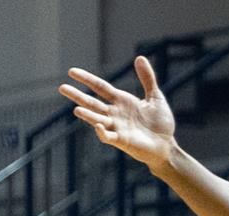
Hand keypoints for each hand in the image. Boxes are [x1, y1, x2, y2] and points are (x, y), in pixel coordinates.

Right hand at [61, 56, 177, 170]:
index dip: (86, 79)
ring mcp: (116, 127)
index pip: (99, 87)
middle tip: (61, 88)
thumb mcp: (155, 97)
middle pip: (92, 102)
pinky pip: (108, 136)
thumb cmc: (160, 123)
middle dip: (77, 95)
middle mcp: (114, 113)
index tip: (71, 72)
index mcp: (120, 100)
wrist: (167, 145)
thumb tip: (140, 57)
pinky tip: (98, 125)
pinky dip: (102, 132)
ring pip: (97, 119)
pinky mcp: (122, 141)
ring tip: (76, 109)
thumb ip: (147, 79)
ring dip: (87, 115)